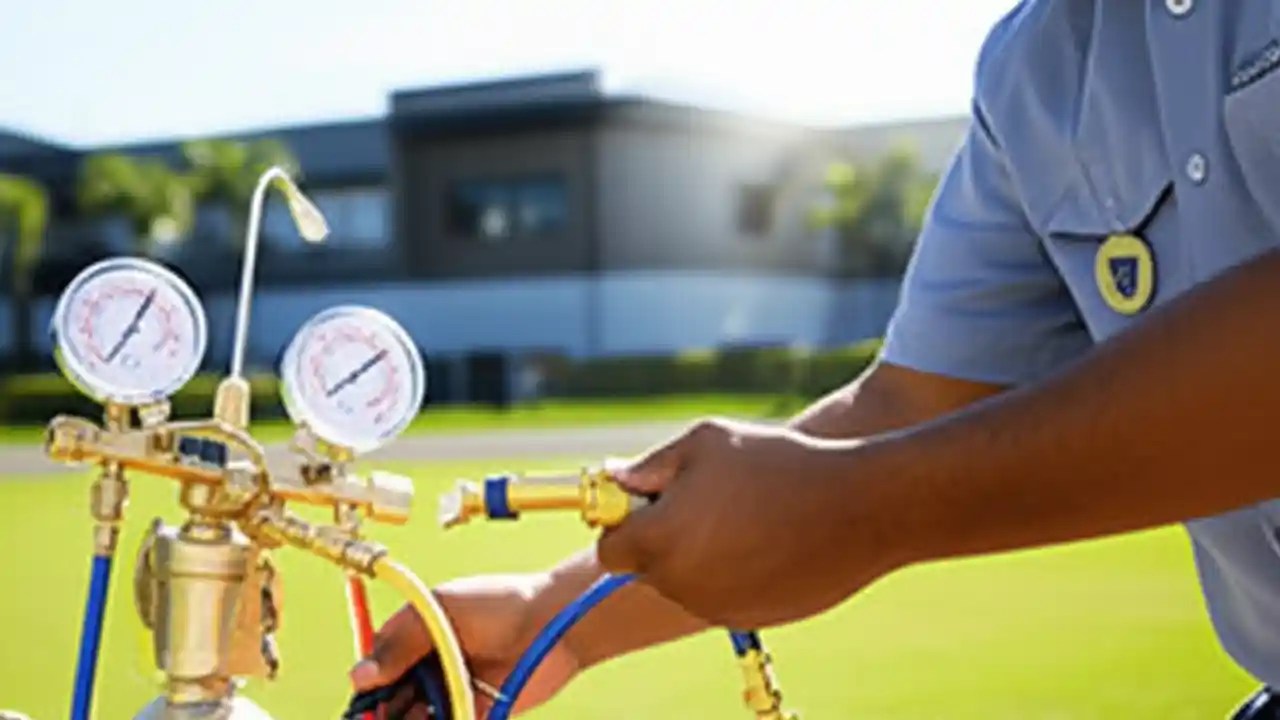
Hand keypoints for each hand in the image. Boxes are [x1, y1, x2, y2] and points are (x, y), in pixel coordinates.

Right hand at [349, 573, 577, 716]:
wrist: (553, 621)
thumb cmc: (499, 603)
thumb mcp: (441, 611)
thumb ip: (400, 643)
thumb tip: (359, 677)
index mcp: (416, 636)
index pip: (376, 668)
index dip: (368, 686)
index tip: (366, 698)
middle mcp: (430, 666)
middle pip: (391, 701)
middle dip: (386, 712)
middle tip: (393, 714)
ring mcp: (452, 691)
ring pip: (415, 718)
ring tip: (423, 714)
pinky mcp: (475, 713)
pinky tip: (436, 718)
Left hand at [596, 418, 891, 629]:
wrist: (858, 508)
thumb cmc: (778, 464)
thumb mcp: (705, 442)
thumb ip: (650, 465)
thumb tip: (616, 479)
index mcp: (659, 539)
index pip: (610, 550)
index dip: (624, 524)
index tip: (649, 502)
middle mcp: (680, 583)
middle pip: (647, 568)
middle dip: (663, 537)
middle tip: (705, 500)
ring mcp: (716, 605)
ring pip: (687, 582)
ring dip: (699, 554)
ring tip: (745, 513)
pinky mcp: (750, 617)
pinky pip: (723, 594)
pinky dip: (734, 572)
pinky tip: (768, 538)